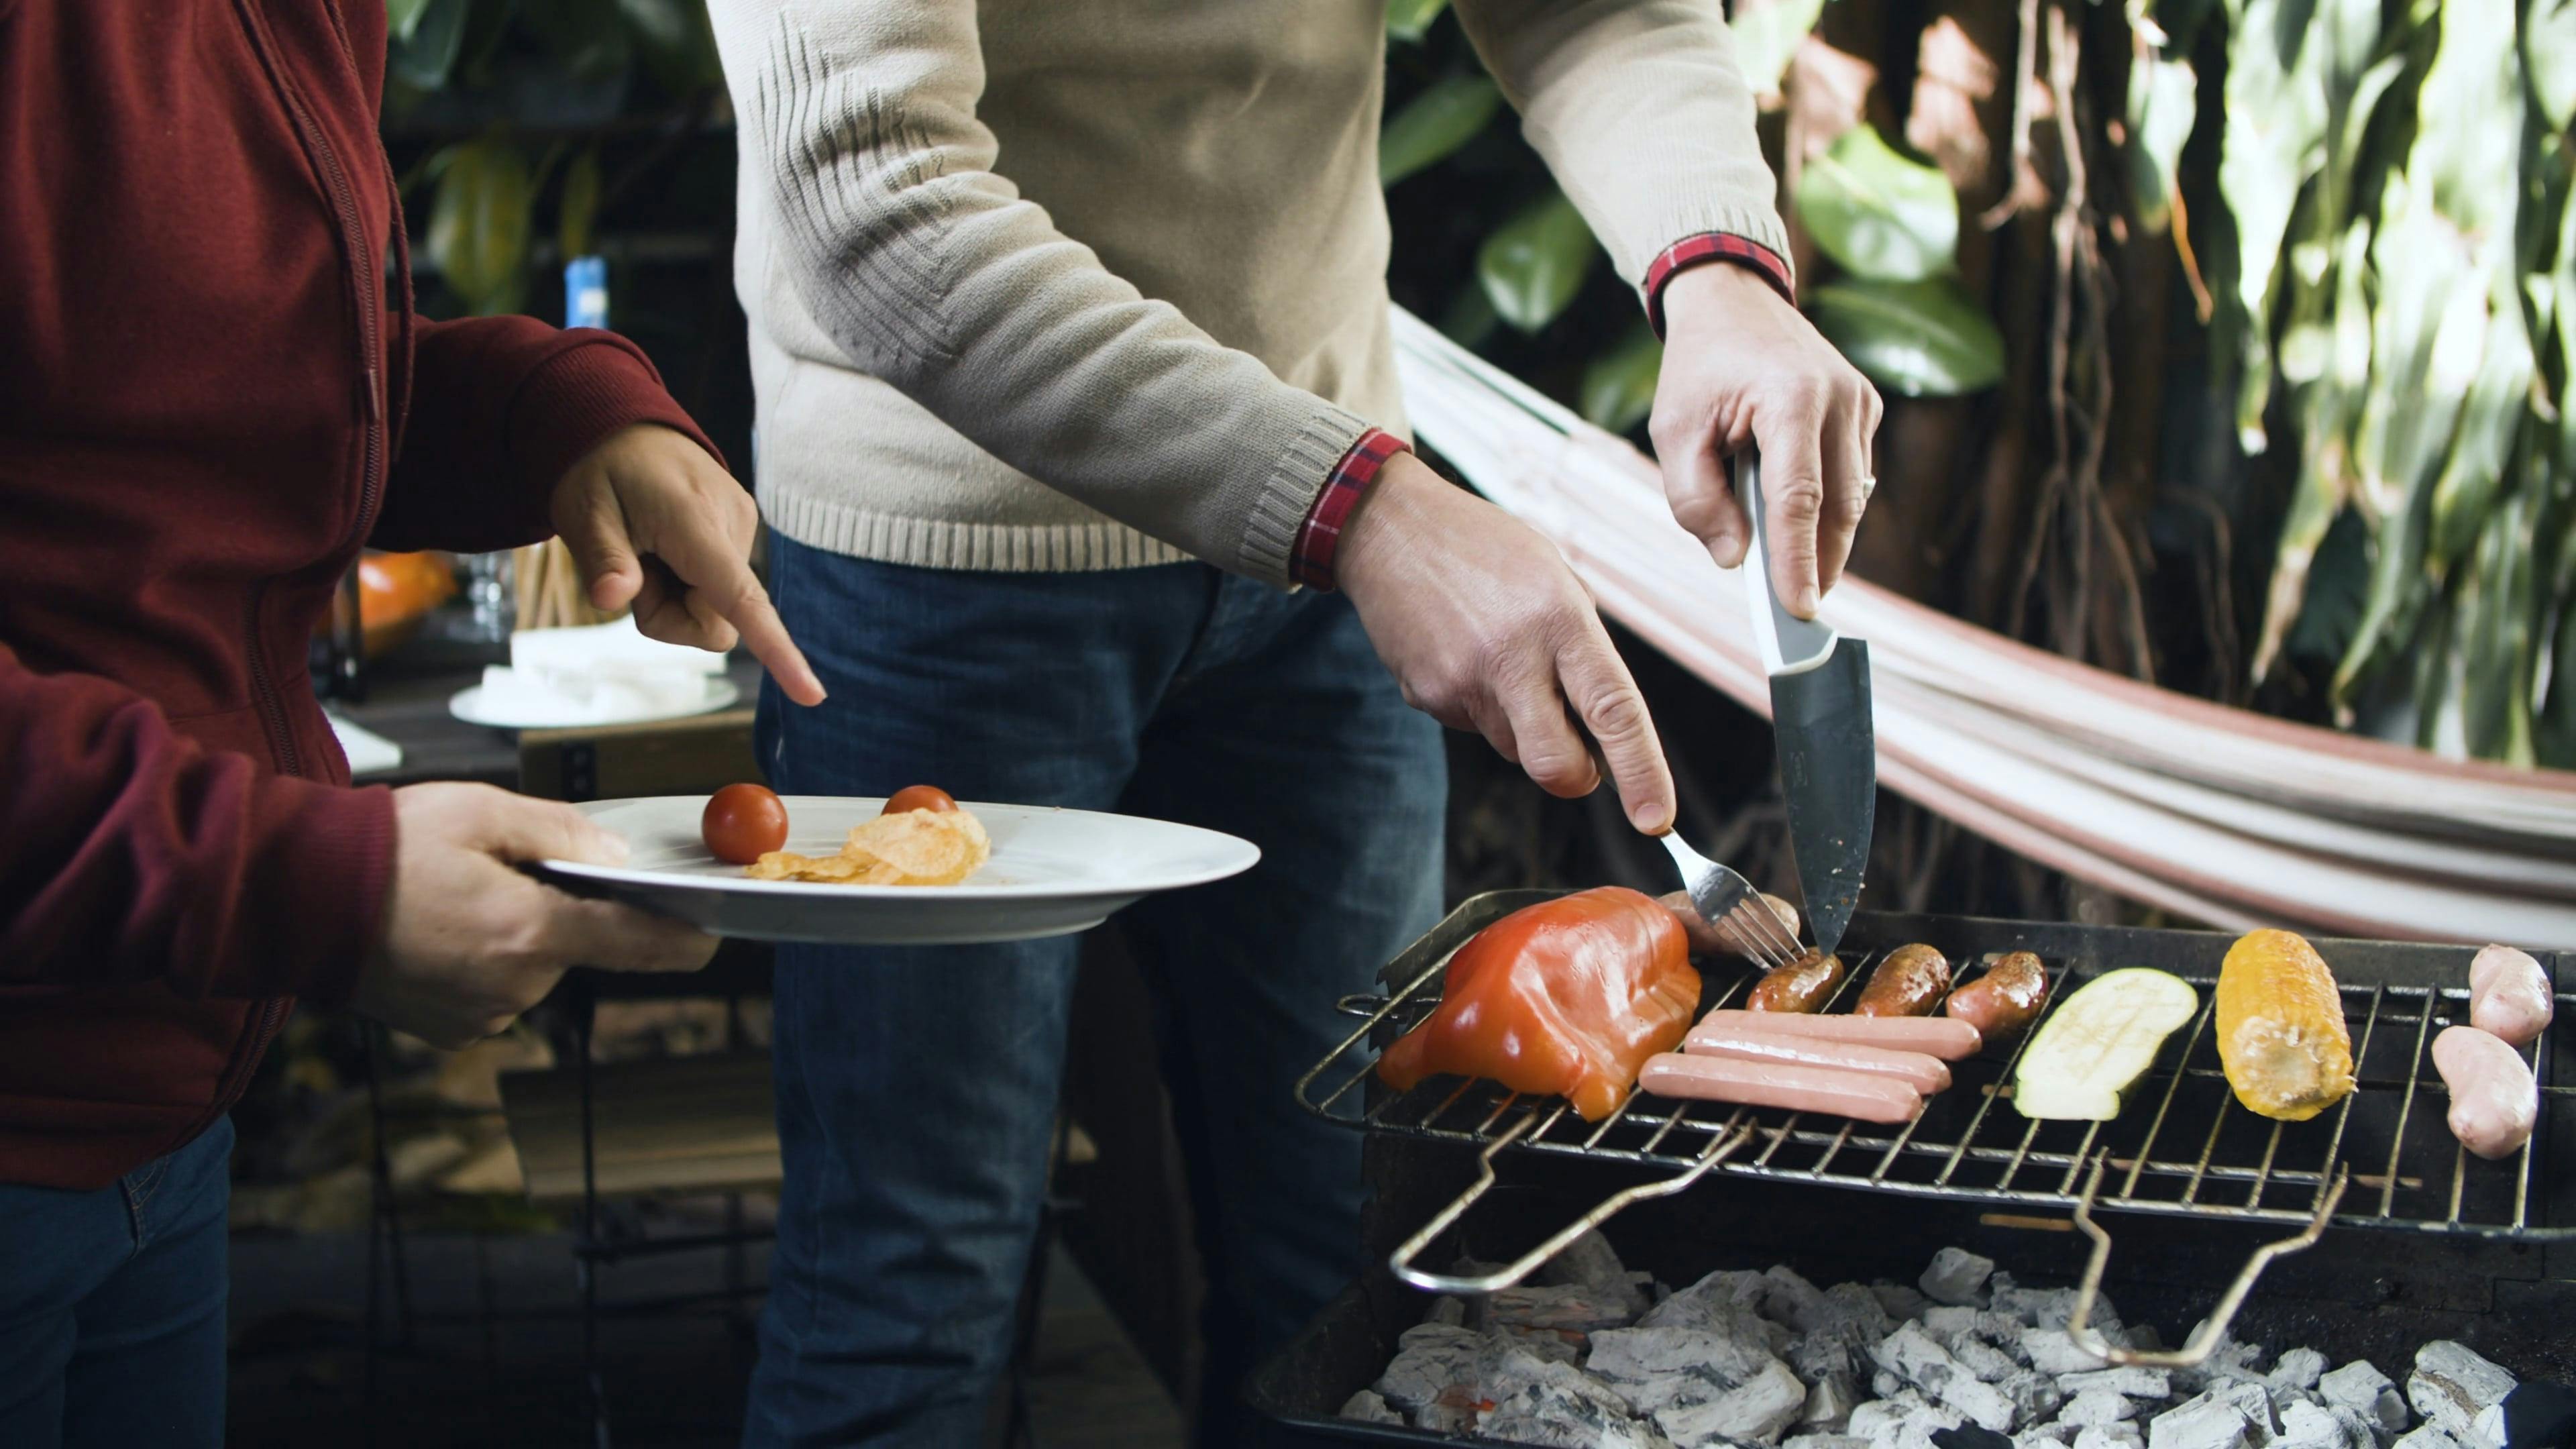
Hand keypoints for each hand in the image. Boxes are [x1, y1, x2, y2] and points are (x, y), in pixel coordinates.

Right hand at [354, 783, 716, 1048]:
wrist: (289, 898)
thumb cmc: (382, 847)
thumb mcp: (482, 813)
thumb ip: (561, 835)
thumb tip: (619, 858)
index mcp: (529, 933)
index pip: (637, 944)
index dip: (682, 937)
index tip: (714, 932)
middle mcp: (512, 985)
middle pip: (573, 946)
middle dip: (557, 910)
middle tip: (503, 870)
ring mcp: (479, 1014)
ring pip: (530, 966)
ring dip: (512, 933)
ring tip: (451, 896)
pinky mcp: (449, 1029)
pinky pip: (492, 989)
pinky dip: (478, 959)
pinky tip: (435, 928)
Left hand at [550, 424, 826, 704]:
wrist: (625, 427)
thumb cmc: (600, 470)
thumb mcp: (582, 512)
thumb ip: (602, 559)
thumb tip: (614, 598)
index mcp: (696, 521)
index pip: (743, 599)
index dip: (776, 650)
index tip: (812, 696)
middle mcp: (734, 526)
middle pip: (717, 622)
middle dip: (669, 616)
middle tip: (631, 573)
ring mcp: (742, 530)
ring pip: (716, 610)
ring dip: (675, 598)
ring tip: (648, 550)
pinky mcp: (740, 535)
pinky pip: (718, 589)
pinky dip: (686, 582)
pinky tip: (666, 546)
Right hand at [1336, 455, 1673, 832]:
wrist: (1390, 529)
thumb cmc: (1484, 549)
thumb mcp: (1555, 579)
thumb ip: (1583, 650)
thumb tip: (1600, 726)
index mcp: (1559, 619)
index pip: (1612, 710)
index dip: (1641, 771)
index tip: (1657, 818)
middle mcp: (1511, 657)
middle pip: (1555, 765)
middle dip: (1575, 778)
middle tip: (1581, 762)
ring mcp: (1462, 681)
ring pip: (1514, 748)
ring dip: (1523, 727)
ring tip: (1503, 661)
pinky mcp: (1425, 695)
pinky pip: (1471, 727)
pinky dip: (1479, 706)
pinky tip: (1465, 655)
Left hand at [1649, 263, 1881, 617]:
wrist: (1731, 299)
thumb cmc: (1699, 368)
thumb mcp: (1674, 432)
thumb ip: (1696, 500)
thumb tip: (1736, 558)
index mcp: (1791, 398)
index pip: (1799, 500)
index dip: (1798, 561)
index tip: (1800, 611)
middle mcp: (1839, 398)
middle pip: (1838, 507)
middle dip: (1818, 564)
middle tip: (1797, 613)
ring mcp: (1861, 401)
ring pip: (1853, 497)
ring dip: (1823, 539)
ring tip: (1793, 573)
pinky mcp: (1867, 407)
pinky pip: (1853, 474)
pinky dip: (1828, 505)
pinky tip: (1798, 519)